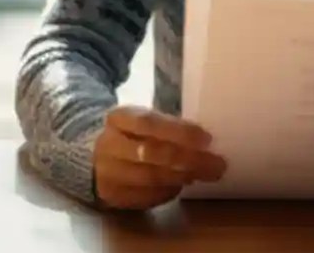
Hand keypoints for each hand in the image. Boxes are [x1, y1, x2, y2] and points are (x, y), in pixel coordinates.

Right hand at [93, 105, 227, 209]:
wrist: (97, 158)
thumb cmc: (133, 135)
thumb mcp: (145, 120)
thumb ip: (169, 126)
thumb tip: (206, 140)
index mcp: (118, 118)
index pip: (149, 123)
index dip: (179, 131)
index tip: (207, 139)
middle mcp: (108, 145)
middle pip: (151, 153)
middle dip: (188, 159)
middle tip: (217, 163)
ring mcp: (107, 172)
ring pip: (150, 177)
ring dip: (183, 177)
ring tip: (206, 174)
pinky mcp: (112, 196)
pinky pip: (146, 196)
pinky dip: (170, 191)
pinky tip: (185, 183)